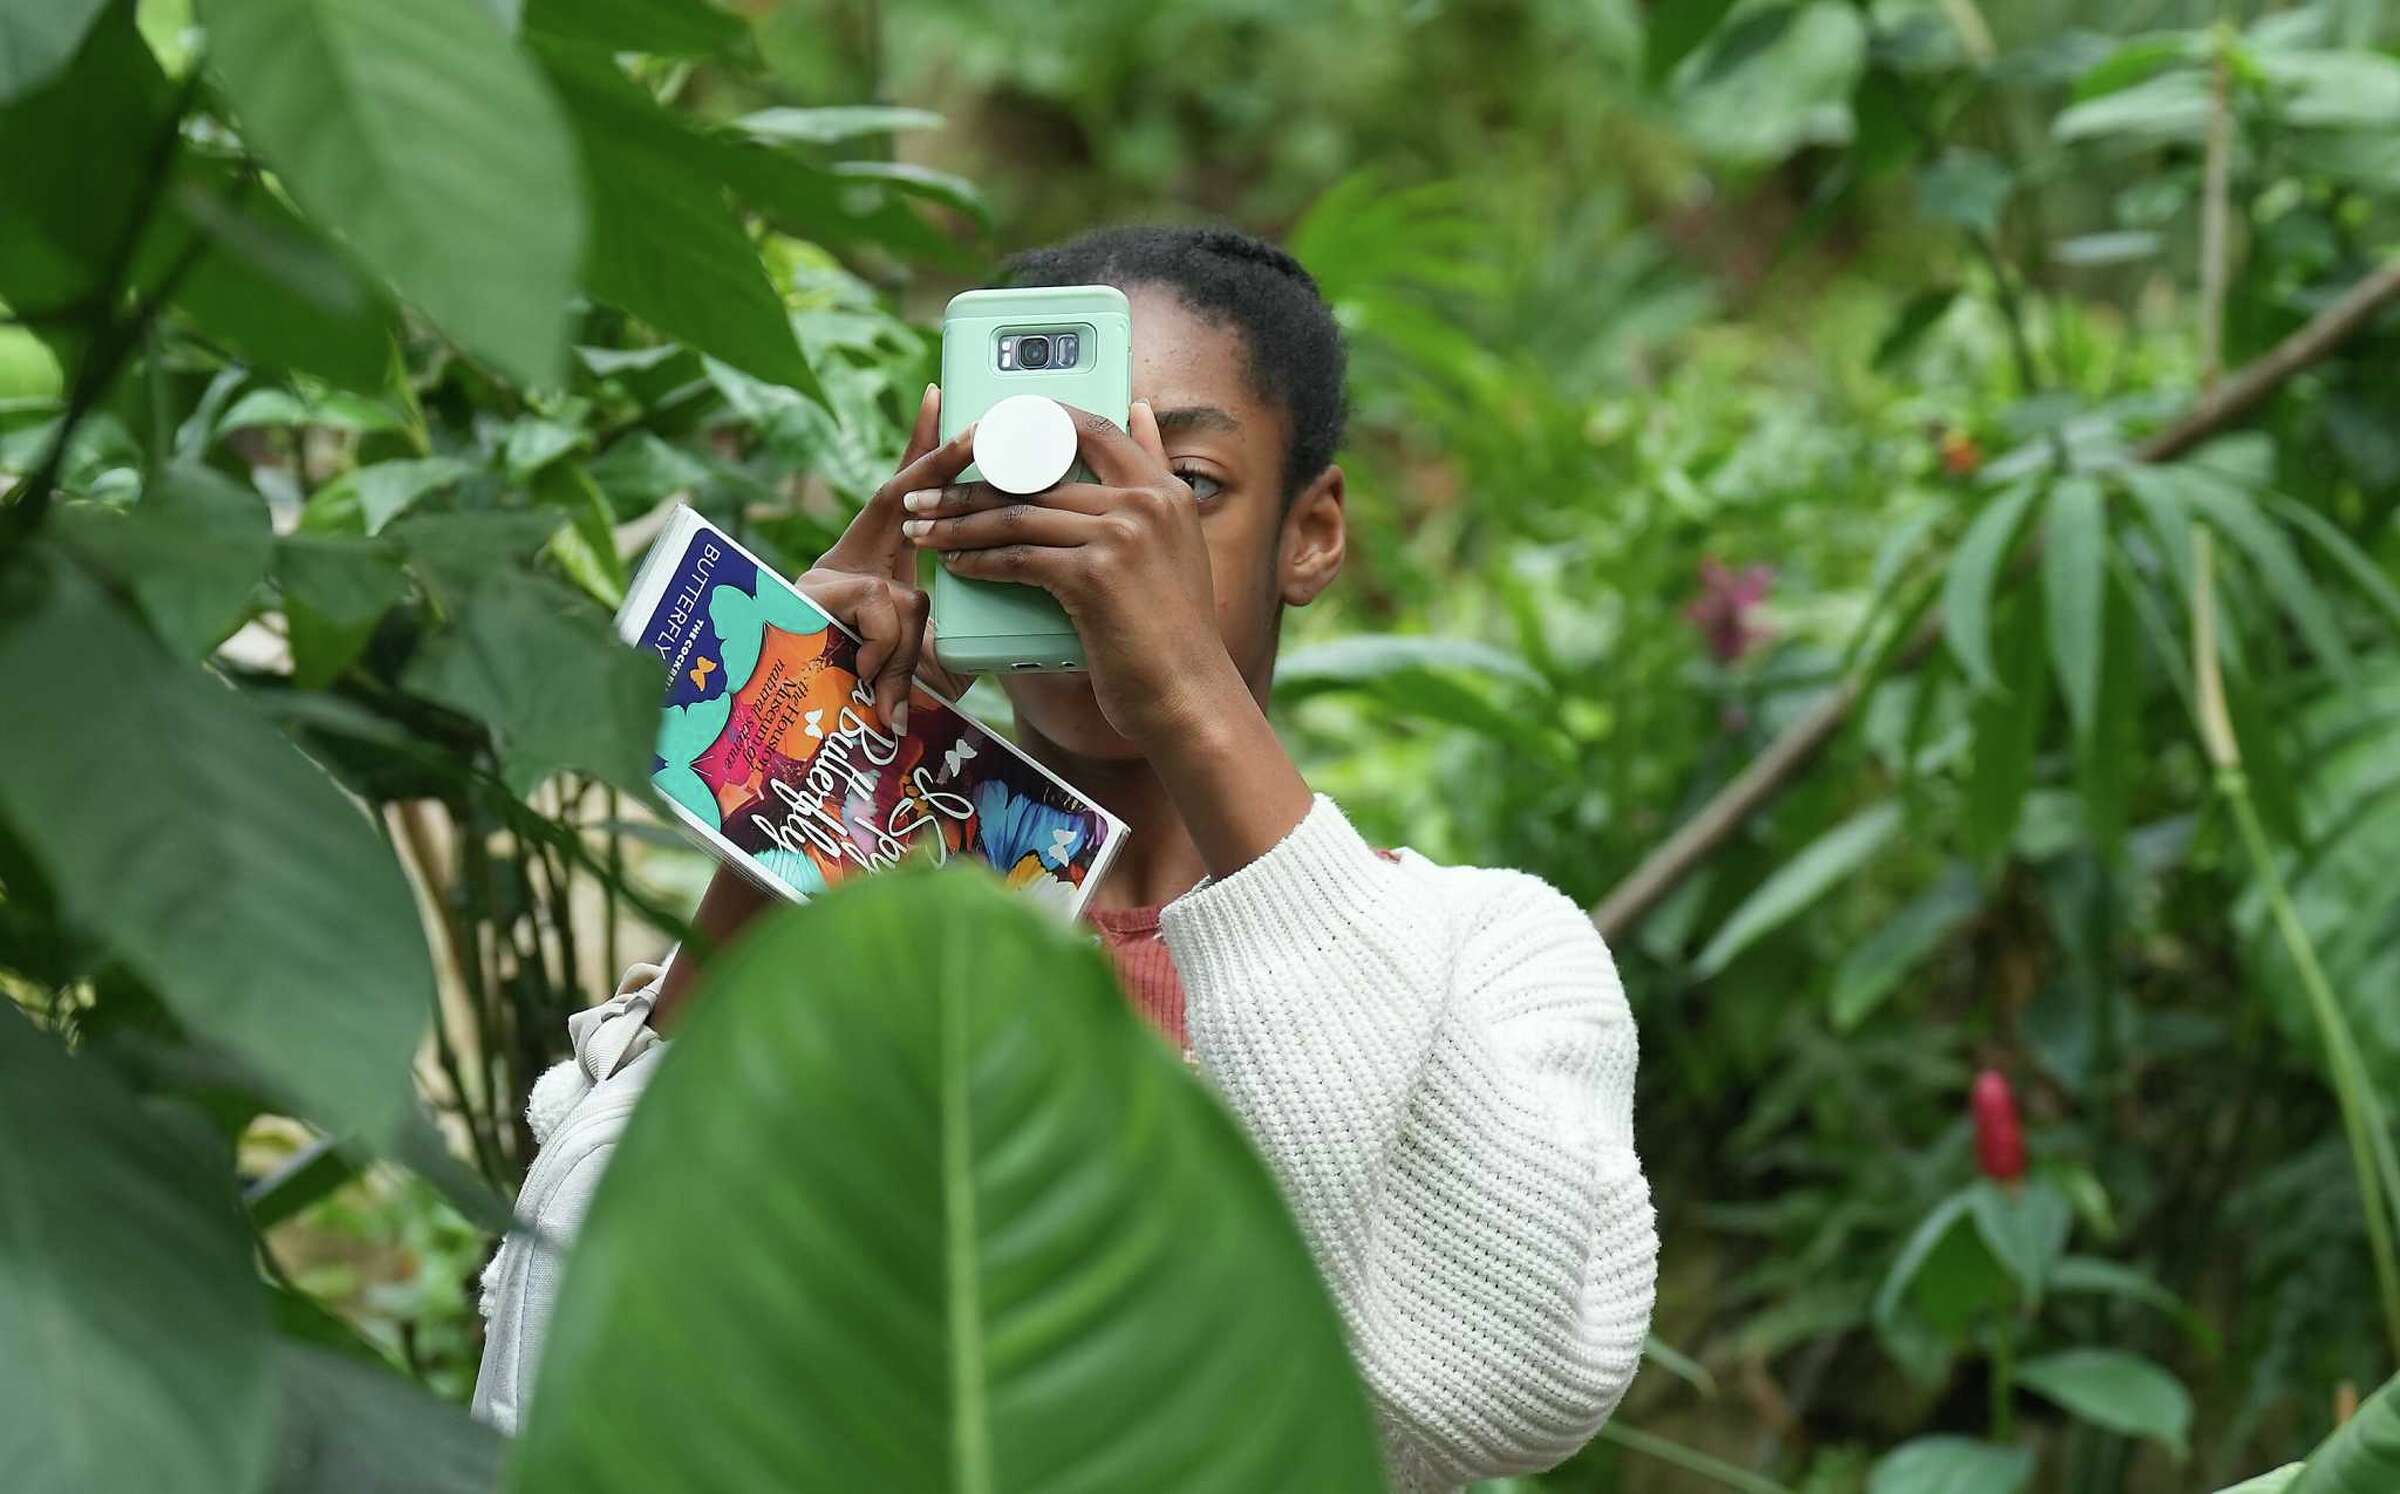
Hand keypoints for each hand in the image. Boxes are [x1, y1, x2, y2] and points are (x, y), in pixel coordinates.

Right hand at [798, 382, 977, 723]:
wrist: (809, 735)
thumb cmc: (874, 697)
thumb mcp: (925, 663)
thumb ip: (948, 634)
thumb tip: (990, 617)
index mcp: (878, 565)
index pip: (908, 496)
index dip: (927, 447)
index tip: (947, 396)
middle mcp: (848, 559)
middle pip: (894, 498)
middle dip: (938, 464)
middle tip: (979, 430)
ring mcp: (825, 576)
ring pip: (897, 582)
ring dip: (909, 635)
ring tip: (891, 682)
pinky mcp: (811, 599)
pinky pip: (879, 609)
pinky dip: (888, 648)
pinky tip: (872, 680)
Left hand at [899, 400, 1246, 746]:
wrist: (1189, 695)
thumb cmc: (1175, 631)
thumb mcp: (1178, 540)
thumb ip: (1155, 479)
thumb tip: (1139, 407)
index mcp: (1164, 489)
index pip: (1091, 428)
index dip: (1031, 419)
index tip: (983, 431)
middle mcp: (1145, 503)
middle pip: (1036, 476)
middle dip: (967, 485)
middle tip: (923, 494)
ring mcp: (1121, 536)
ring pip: (1018, 515)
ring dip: (958, 524)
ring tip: (922, 530)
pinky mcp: (1094, 576)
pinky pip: (1019, 557)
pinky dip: (979, 561)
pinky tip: (954, 567)